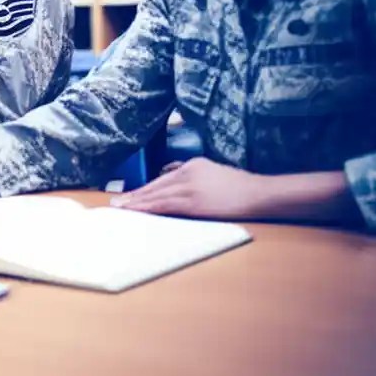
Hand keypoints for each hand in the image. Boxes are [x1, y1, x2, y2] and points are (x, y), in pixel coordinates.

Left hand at [111, 157, 264, 219]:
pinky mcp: (193, 201)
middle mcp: (188, 172)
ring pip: (157, 195)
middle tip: (116, 202)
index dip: (145, 189)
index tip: (130, 195)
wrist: (259, 193)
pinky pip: (165, 205)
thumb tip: (178, 183)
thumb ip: (195, 177)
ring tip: (121, 208)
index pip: (162, 179)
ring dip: (137, 203)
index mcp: (193, 164)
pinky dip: (149, 208)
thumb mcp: (214, 173)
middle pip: (155, 186)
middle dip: (135, 195)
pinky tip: (138, 211)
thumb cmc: (242, 187)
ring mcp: (190, 186)